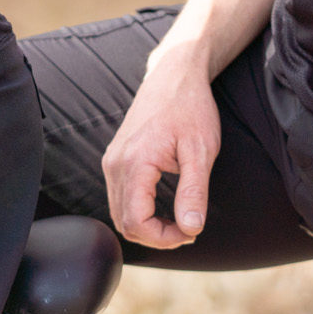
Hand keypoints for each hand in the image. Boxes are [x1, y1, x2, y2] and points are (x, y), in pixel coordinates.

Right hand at [101, 43, 219, 248]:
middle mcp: (115, 164)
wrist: (174, 75)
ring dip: (148, 226)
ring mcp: (112, 161)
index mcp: (134, 163)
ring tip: (180, 220)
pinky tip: (165, 208)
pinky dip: (140, 212)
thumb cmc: (190, 108)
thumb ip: (194, 192)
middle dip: (156, 236)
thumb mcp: (200, 151)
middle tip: (188, 229)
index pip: (136, 222)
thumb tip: (191, 229)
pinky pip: (120, 198)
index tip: (191, 231)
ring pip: (120, 213)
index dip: (164, 238)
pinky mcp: (115, 159)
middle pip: (124, 223)